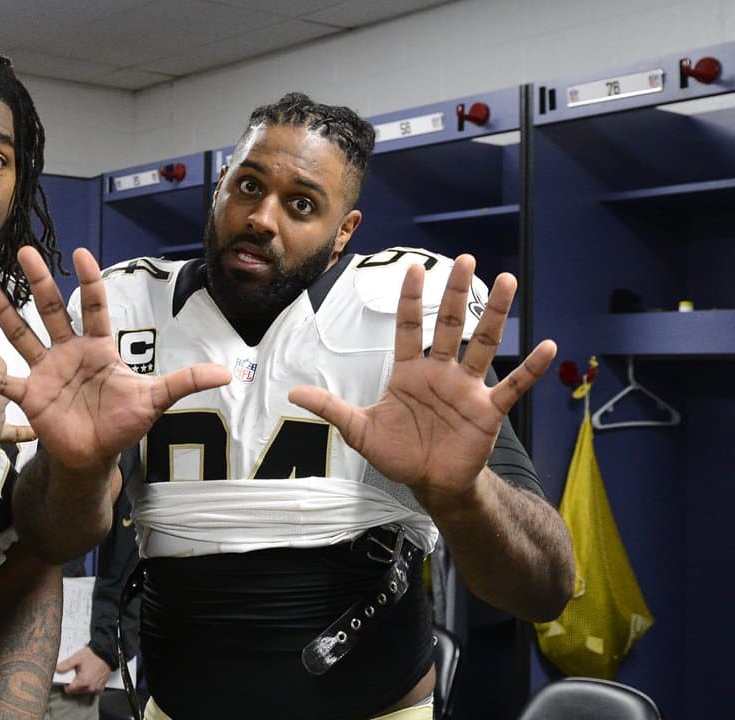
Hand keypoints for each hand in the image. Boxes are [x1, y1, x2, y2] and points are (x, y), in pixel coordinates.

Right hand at [0, 247, 229, 474]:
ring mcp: (46, 371)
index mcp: (98, 348)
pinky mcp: (30, 396)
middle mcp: (69, 352)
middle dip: (39, 281)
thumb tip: (226, 374)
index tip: (80, 254)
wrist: (95, 455)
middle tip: (25, 251)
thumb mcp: (155, 400)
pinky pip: (4, 384)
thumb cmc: (123, 423)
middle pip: (51, 309)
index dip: (89, 282)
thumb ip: (184, 382)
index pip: (94, 306)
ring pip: (22, 335)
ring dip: (4, 311)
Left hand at [57, 646, 112, 694]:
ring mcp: (96, 688)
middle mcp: (90, 687)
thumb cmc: (94, 655)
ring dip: (81, 685)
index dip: (66, 684)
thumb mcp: (77, 658)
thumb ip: (66, 665)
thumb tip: (57, 669)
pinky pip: (91, 690)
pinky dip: (89, 685)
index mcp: (83, 682)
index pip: (69, 690)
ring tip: (83, 673)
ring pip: (83, 691)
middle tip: (76, 673)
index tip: (67, 678)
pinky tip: (89, 676)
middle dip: (74, 684)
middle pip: (76, 691)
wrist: (106, 653)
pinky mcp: (101, 687)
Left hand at [288, 255, 555, 501]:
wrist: (430, 484)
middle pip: (451, 325)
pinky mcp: (487, 411)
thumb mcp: (360, 430)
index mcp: (409, 372)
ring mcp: (467, 389)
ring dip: (495, 313)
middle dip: (456, 292)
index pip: (409, 327)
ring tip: (506, 280)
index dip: (411, 299)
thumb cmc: (398, 453)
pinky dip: (529, 368)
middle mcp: (441, 373)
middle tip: (466, 259)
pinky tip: (546, 345)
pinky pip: (512, 386)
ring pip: (483, 343)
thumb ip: (331, 408)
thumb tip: (292, 394)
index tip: (414, 267)